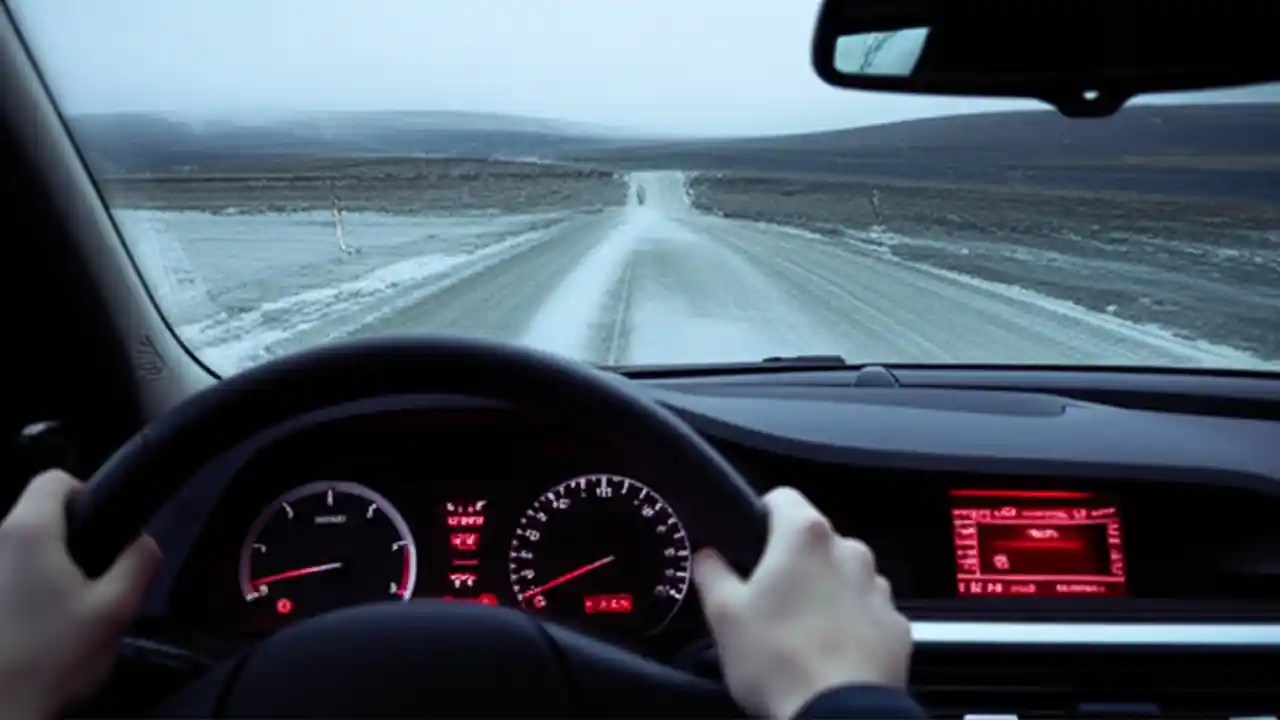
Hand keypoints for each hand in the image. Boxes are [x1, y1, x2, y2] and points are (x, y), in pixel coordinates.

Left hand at [0, 470, 161, 719]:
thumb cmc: (51, 659)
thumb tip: (143, 541)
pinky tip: (39, 631)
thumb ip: (140, 561)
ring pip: (23, 549)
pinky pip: (10, 576)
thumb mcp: (116, 609)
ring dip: (48, 568)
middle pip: (39, 514)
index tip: (107, 532)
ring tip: (68, 613)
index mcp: (29, 531)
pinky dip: (27, 592)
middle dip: (72, 539)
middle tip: (97, 582)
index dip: (88, 494)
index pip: (56, 478)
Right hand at [693, 487, 911, 719]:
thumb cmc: (775, 656)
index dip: (760, 517)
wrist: (840, 715)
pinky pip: (868, 612)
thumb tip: (707, 553)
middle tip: (768, 599)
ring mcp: (880, 589)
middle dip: (794, 561)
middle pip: (815, 540)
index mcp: (805, 535)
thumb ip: (711, 572)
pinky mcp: (899, 626)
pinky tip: (833, 654)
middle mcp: (851, 550)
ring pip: (845, 575)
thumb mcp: (723, 614)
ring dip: (826, 591)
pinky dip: (852, 623)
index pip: (782, 498)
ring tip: (802, 632)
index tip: (747, 547)